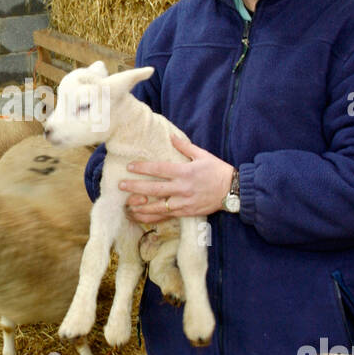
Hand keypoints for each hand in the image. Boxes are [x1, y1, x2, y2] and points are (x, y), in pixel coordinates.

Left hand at [119, 134, 234, 222]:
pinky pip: (166, 216)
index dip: (144, 168)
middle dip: (136, 187)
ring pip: (158, 206)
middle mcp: (183, 188)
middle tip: (120, 186)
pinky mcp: (186, 212)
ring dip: (141, 206)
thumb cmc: (218, 170)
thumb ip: (185, 147)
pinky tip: (141, 217)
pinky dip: (152, 217)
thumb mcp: (203, 155)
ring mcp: (184, 202)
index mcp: (185, 172)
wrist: (233, 190)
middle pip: (155, 188)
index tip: (130, 167)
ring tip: (126, 206)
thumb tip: (171, 137)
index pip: (160, 169)